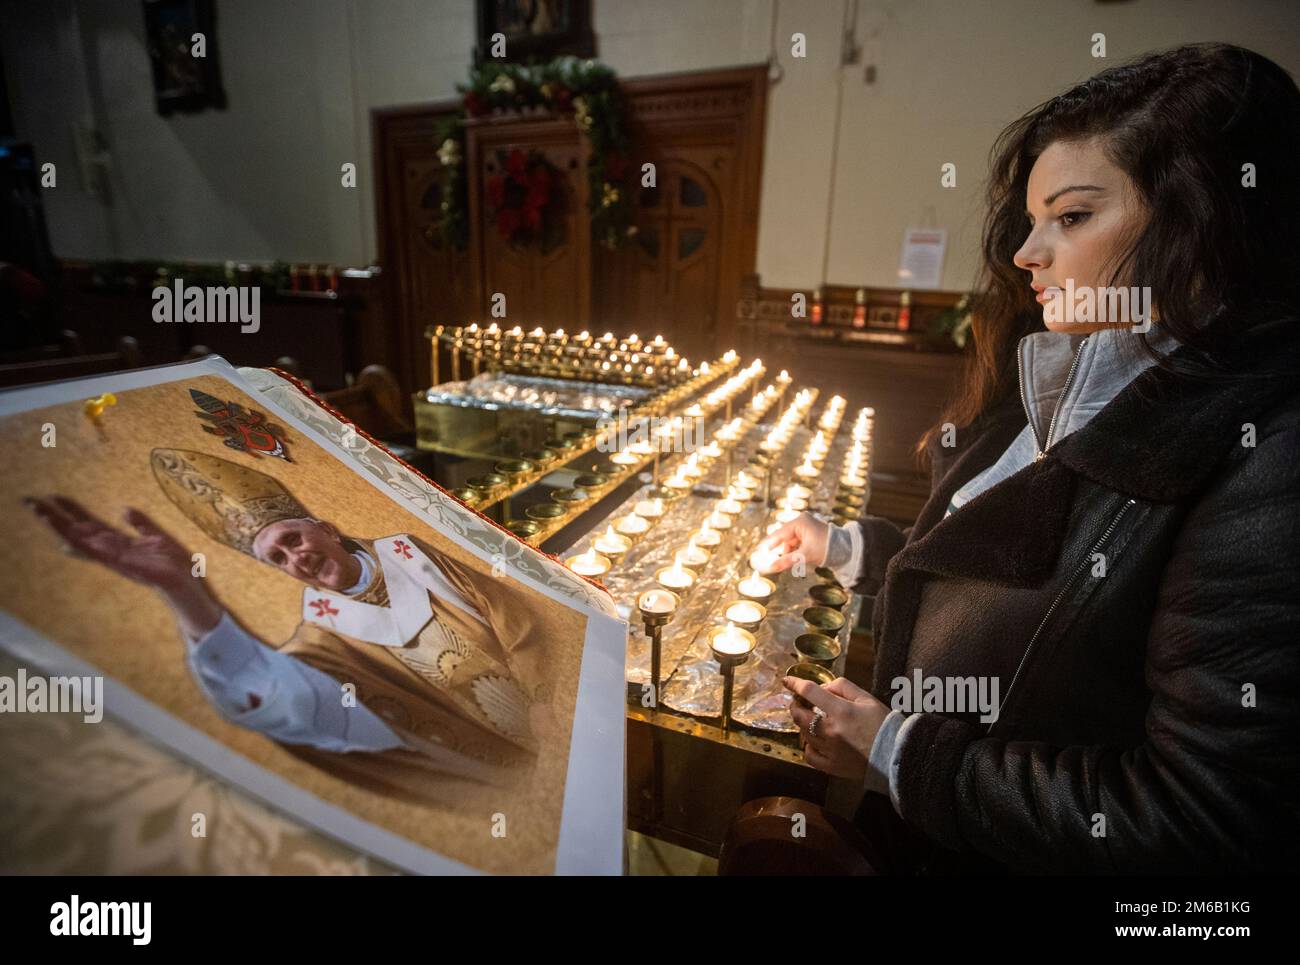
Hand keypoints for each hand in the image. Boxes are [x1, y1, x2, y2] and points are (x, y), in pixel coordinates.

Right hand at [26, 495, 221, 637]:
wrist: (186, 582)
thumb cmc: (173, 562)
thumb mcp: (156, 537)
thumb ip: (140, 524)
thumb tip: (123, 508)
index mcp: (118, 543)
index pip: (89, 524)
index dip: (71, 511)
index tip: (53, 496)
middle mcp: (111, 550)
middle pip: (77, 530)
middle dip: (54, 517)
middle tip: (30, 501)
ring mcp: (113, 558)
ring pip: (80, 540)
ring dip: (59, 527)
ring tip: (40, 513)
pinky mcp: (121, 565)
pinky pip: (97, 553)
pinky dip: (81, 544)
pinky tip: (66, 537)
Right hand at [758, 512, 829, 574]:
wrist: (845, 549)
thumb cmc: (827, 548)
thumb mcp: (805, 555)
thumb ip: (787, 561)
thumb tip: (771, 568)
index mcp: (800, 522)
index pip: (779, 534)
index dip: (768, 543)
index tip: (758, 551)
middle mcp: (801, 522)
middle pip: (784, 538)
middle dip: (780, 551)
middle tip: (770, 561)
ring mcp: (805, 527)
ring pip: (790, 542)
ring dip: (789, 553)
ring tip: (791, 563)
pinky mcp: (809, 534)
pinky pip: (797, 543)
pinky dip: (795, 552)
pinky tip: (796, 560)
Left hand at [784, 674, 889, 779]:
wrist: (896, 754)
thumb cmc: (883, 723)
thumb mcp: (866, 698)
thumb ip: (842, 688)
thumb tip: (823, 688)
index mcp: (841, 711)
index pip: (809, 692)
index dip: (795, 683)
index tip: (787, 681)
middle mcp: (830, 731)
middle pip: (799, 715)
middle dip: (795, 705)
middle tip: (800, 702)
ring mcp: (829, 750)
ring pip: (803, 733)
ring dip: (803, 724)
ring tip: (812, 720)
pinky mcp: (831, 766)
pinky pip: (809, 755)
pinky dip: (808, 746)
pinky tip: (816, 741)